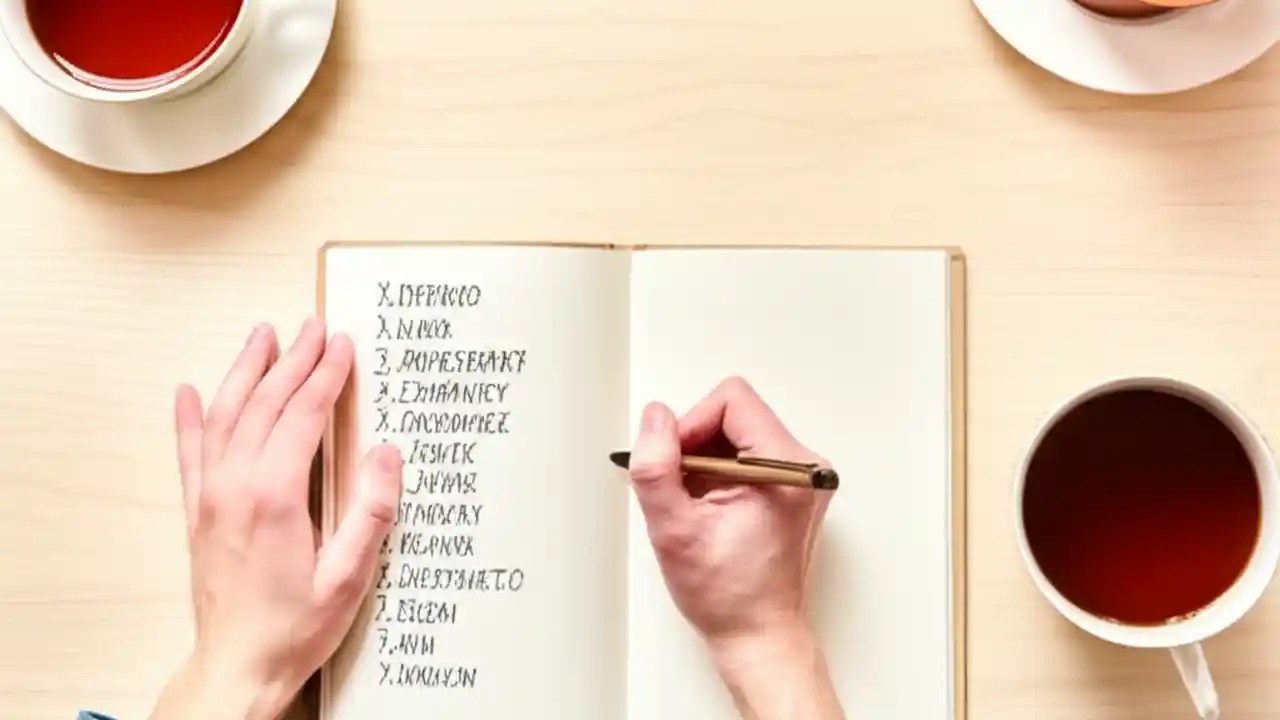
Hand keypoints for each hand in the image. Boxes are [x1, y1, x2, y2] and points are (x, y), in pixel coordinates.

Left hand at [149, 319, 401, 719]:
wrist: (236, 667)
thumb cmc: (293, 628)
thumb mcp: (349, 577)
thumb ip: (370, 512)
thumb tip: (386, 455)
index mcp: (273, 498)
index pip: (301, 416)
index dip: (325, 376)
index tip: (342, 346)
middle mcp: (234, 488)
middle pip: (264, 404)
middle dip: (292, 361)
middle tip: (314, 329)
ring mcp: (210, 498)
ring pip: (225, 416)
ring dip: (245, 372)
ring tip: (262, 337)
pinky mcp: (198, 513)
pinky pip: (190, 453)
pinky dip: (190, 418)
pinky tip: (190, 393)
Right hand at [628, 377, 842, 719]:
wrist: (759, 635)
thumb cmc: (728, 595)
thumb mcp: (675, 530)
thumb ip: (657, 467)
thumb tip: (654, 418)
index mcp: (787, 467)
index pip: (732, 401)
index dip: (690, 424)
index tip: (674, 464)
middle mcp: (805, 466)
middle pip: (735, 415)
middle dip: (695, 445)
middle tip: (680, 489)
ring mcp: (801, 478)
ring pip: (737, 435)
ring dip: (704, 461)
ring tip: (695, 505)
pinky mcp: (791, 489)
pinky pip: (745, 457)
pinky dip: (717, 474)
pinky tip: (709, 509)